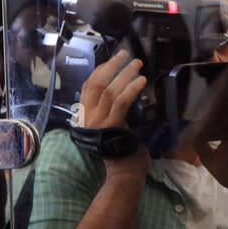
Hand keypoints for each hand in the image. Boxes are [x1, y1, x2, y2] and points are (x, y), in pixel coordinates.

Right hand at [77, 49, 148, 177]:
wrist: (124, 174)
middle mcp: (88, 117)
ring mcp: (98, 122)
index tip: (114, 60)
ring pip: (109, 90)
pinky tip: (141, 81)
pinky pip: (121, 102)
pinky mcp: (111, 126)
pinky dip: (131, 88)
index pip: (88, 86)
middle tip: (127, 55)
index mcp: (86, 116)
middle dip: (112, 66)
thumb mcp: (113, 126)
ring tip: (138, 65)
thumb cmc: (123, 151)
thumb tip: (123, 90)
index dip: (101, 70)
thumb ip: (112, 110)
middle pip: (96, 83)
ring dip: (125, 74)